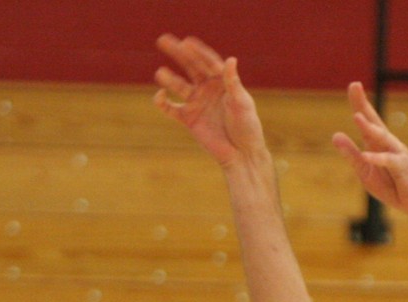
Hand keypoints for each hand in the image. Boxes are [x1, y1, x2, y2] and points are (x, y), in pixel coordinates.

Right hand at [154, 34, 265, 167]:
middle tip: (163, 40)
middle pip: (191, 67)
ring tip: (160, 73)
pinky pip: (171, 109)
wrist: (242, 154)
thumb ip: (233, 83)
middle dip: (178, 54)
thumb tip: (230, 59)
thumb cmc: (247, 127)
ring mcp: (197, 103)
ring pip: (179, 86)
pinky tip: (159, 95)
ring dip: (169, 79)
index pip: (208, 62)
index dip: (198, 51)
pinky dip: (163, 103)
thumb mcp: (242, 103)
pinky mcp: (189, 119)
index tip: (187, 42)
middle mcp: (208, 89)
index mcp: (223, 83)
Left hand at [331, 82, 407, 215]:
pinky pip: (389, 161)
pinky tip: (367, 155)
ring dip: (370, 128)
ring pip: (382, 138)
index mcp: (378, 144)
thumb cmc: (393, 188)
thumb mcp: (365, 172)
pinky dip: (378, 159)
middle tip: (354, 85)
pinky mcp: (404, 168)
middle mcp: (389, 144)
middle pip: (374, 121)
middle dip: (363, 105)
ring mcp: (397, 154)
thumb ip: (351, 155)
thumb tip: (336, 135)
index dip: (359, 103)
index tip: (353, 85)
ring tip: (357, 117)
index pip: (367, 121)